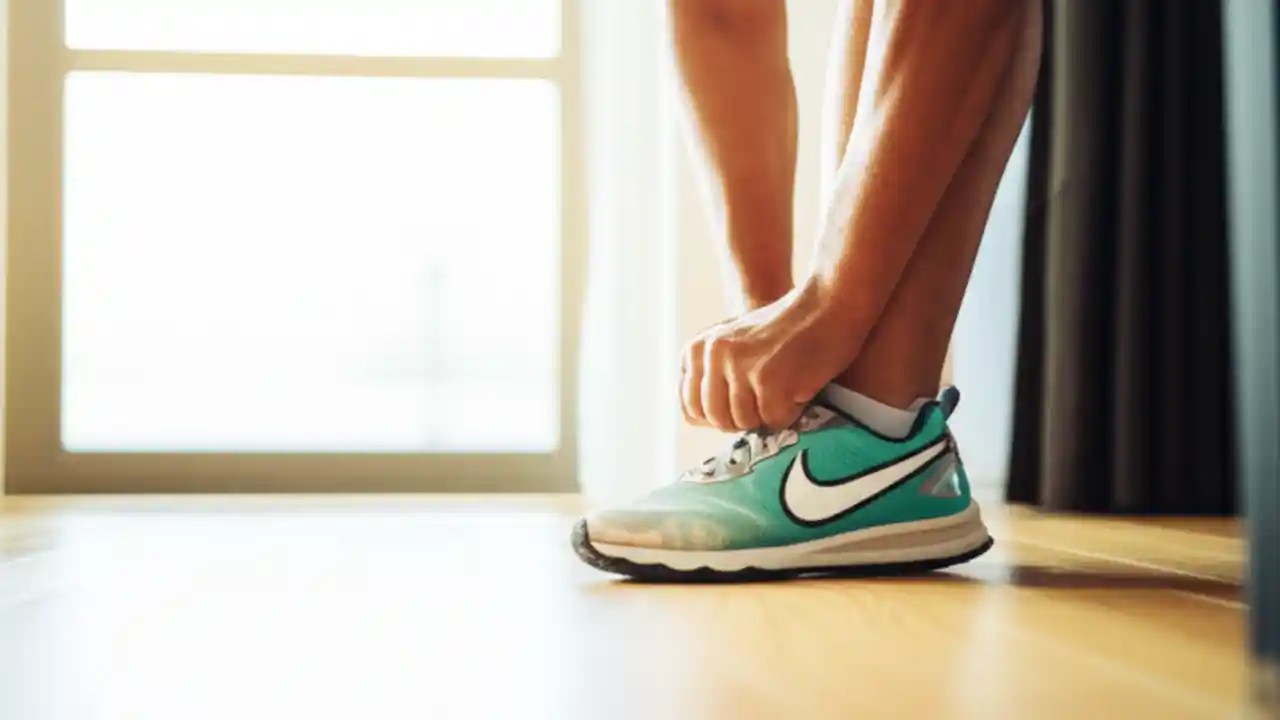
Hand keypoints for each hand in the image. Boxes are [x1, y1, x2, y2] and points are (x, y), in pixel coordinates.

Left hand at [680, 280, 857, 430]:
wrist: (829, 303)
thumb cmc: (788, 330)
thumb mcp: (735, 344)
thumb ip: (714, 374)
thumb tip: (699, 420)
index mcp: (698, 348)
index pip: (691, 409)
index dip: (721, 416)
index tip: (745, 405)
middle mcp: (712, 354)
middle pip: (717, 419)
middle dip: (746, 419)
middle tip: (770, 399)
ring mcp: (738, 366)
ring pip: (745, 423)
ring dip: (771, 414)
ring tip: (786, 386)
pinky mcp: (766, 380)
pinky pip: (773, 420)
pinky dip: (791, 411)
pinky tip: (800, 387)